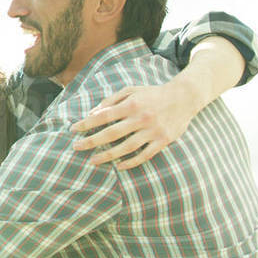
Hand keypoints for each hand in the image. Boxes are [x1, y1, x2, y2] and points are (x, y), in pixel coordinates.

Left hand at [69, 81, 198, 169]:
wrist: (184, 97)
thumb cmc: (152, 94)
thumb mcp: (131, 90)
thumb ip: (111, 100)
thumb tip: (92, 113)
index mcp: (131, 104)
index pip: (103, 116)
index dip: (87, 123)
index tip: (73, 129)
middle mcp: (141, 118)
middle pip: (111, 133)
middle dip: (91, 141)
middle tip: (76, 147)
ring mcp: (153, 131)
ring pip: (126, 147)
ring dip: (108, 155)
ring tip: (93, 161)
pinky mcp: (163, 141)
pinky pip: (145, 155)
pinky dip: (131, 162)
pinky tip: (118, 166)